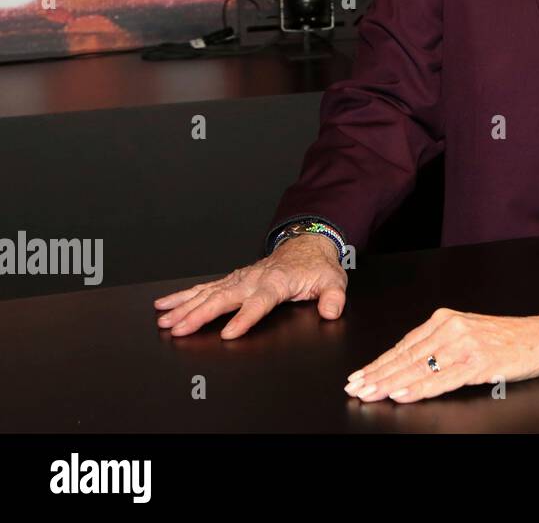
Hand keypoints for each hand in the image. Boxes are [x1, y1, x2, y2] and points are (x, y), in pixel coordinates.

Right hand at [153, 234, 346, 338]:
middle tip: (179, 329)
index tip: (228, 333)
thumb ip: (333, 297)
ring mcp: (240, 279)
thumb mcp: (334, 281)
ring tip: (165, 321)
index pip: (259, 303)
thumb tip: (331, 311)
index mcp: (277, 283)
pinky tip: (165, 305)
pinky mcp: (232, 280)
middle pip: (223, 299)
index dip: (244, 318)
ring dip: (185, 307)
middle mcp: (253, 280)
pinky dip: (183, 296)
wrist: (306, 245)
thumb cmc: (317, 267)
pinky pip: (204, 288)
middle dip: (200, 315)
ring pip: (207, 294)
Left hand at [344, 309, 538, 403]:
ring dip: (390, 383)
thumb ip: (440, 346)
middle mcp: (453, 328)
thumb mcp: (470, 334)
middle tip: (356, 387)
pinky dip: (420, 388)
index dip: (379, 362)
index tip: (360, 375)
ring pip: (419, 367)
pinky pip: (442, 378)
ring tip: (370, 393)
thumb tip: (406, 367)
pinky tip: (403, 393)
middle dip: (378, 374)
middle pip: (406, 356)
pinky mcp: (479, 362)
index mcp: (447, 319)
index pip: (405, 344)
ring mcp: (465, 344)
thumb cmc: (510, 339)